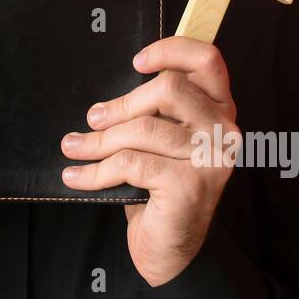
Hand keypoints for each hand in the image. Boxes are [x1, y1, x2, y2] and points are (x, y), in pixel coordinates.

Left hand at [59, 36, 238, 285]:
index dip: (171, 50)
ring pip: (144, 129)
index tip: (136, 62)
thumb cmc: (159, 186)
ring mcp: (210, 159)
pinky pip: (131, 163)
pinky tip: (77, 176)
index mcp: (219, 110)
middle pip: (170, 89)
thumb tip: (107, 95)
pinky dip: (96, 170)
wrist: (168, 248)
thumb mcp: (160, 140)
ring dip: (98, 140)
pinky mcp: (190, 186)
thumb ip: (154, 110)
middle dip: (122, 103)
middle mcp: (224, 131)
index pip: (207, 60)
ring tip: (74, 147)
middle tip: (93, 118)